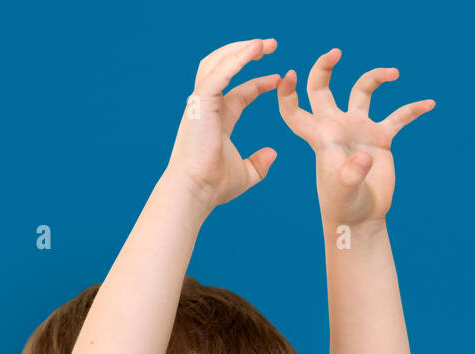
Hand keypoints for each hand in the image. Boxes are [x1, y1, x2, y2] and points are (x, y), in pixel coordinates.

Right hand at [166, 38, 282, 210]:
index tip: (278, 78)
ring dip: (241, 49)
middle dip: (246, 53)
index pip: (239, 92)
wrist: (196, 190)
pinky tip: (254, 49)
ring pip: (218, 63)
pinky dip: (236, 59)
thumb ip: (259, 164)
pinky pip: (219, 73)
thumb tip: (273, 154)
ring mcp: (201, 102)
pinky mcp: (201, 102)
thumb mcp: (245, 174)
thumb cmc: (214, 186)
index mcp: (218, 119)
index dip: (259, 82)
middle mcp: (207, 106)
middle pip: (224, 68)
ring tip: (263, 43)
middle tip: (271, 45)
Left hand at [276, 48, 434, 227]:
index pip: (296, 111)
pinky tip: (429, 104)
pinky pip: (398, 117)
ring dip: (376, 77)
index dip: (287, 93)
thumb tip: (364, 156)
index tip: (287, 74)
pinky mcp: (380, 139)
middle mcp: (336, 127)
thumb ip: (350, 174)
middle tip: (335, 52)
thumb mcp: (343, 192)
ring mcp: (358, 130)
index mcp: (320, 137)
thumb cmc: (344, 207)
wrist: (361, 219)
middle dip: (324, 67)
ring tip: (394, 74)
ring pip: (362, 91)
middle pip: (322, 88)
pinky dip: (413, 110)